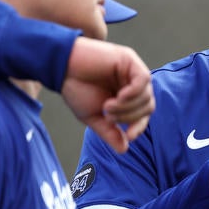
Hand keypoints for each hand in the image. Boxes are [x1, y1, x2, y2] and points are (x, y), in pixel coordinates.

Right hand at [61, 37, 154, 152]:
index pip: (144, 113)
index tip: (128, 136)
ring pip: (146, 95)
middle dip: (129, 117)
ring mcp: (132, 70)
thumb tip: (124, 150)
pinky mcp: (129, 59)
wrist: (60, 68)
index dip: (139, 126)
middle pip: (148, 106)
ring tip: (107, 107)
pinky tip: (118, 97)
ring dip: (127, 107)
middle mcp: (132, 82)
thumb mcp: (93, 116)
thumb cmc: (75, 89)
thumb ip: (109, 131)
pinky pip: (143, 80)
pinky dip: (133, 93)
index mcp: (126, 94)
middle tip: (108, 115)